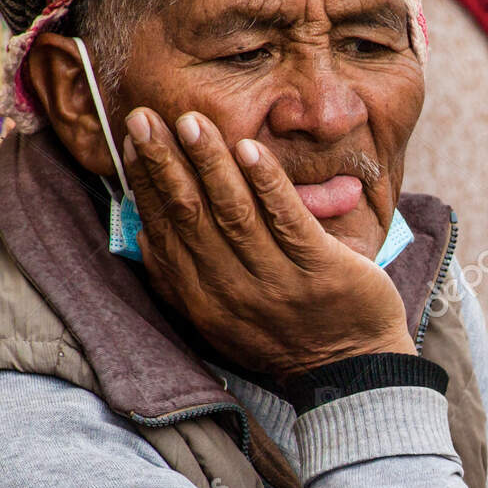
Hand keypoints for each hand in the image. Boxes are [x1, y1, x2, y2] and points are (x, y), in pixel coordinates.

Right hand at [120, 107, 414, 381]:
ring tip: (192, 122)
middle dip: (166, 162)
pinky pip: (288, 220)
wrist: (352, 371)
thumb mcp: (221, 318)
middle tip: (144, 116)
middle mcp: (232, 291)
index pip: (166, 229)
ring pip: (234, 213)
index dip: (147, 183)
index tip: (135, 140)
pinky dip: (267, 183)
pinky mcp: (320, 271)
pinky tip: (250, 149)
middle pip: (191, 215)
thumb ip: (181, 279)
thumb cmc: (285, 333)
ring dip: (210, 162)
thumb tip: (143, 233)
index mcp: (202, 299)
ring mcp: (277, 282)